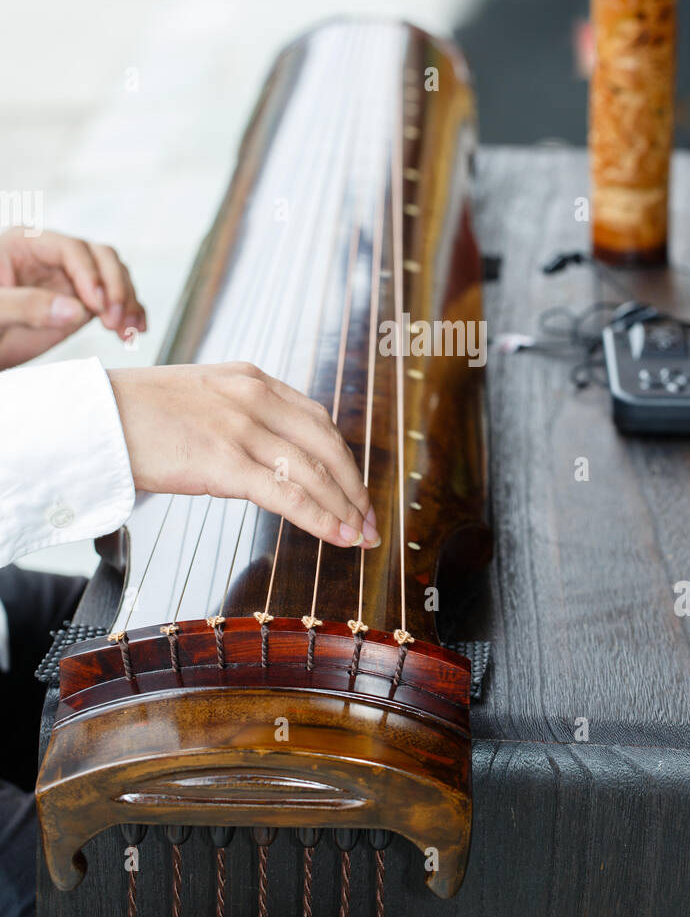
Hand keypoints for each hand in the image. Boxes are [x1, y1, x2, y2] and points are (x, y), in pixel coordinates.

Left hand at [0, 228, 146, 368]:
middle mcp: (53, 257)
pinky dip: (130, 314)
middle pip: (100, 258)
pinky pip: (115, 301)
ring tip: (127, 329)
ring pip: (114, 276)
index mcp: (26, 244)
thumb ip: (27, 306)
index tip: (96, 305)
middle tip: (114, 320)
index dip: (89, 274)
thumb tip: (76, 310)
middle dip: (114, 288)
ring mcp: (71, 279)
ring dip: (128, 302)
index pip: (70, 249)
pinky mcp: (82, 302)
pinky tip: (135, 330)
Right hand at [108, 361, 379, 548]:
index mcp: (251, 379)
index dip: (343, 459)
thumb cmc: (137, 416)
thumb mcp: (200, 398)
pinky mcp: (223, 461)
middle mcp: (254, 397)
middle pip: (327, 445)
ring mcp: (241, 427)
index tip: (356, 488)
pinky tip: (337, 535)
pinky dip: (321, 518)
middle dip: (354, 487)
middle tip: (370, 520)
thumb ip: (239, 416)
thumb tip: (266, 456)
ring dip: (345, 508)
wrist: (93, 417)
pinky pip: (287, 494)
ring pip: (314, 472)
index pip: (317, 420)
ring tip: (360, 536)